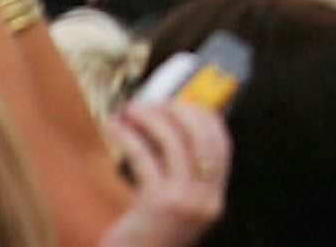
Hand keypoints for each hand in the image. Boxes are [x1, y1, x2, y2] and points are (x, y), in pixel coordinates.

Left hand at [100, 103, 230, 246]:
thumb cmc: (147, 241)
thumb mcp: (177, 213)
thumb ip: (184, 182)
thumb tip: (170, 131)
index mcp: (214, 200)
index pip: (221, 144)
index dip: (204, 116)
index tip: (184, 103)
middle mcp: (205, 199)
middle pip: (201, 136)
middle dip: (178, 110)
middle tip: (155, 103)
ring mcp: (183, 201)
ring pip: (173, 140)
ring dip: (150, 117)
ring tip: (131, 111)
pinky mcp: (156, 203)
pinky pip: (143, 155)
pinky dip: (127, 135)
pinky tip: (114, 127)